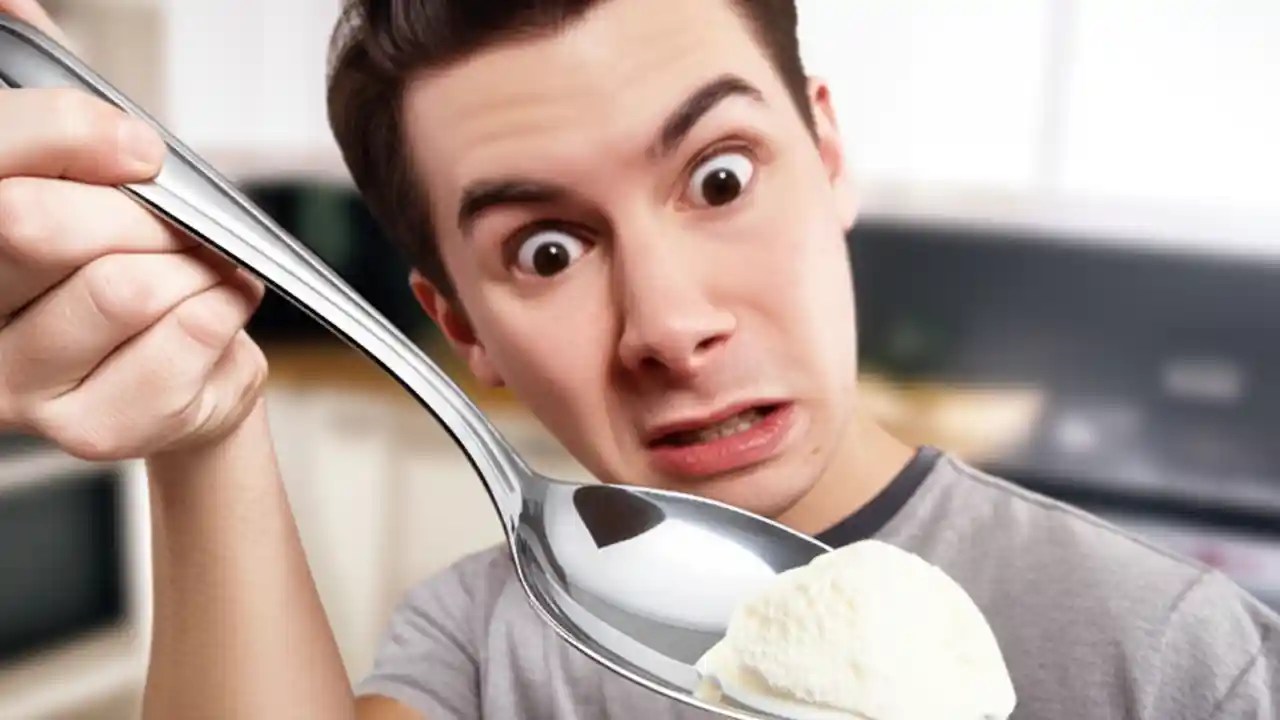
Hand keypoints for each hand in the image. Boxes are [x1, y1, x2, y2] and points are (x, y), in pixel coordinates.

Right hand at [0, 0, 268, 460]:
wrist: (190, 371)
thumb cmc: (135, 261)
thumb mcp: (92, 173)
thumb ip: (50, 101)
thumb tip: (17, 8)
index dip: (63, 134)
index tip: (137, 147)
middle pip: (37, 224)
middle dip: (139, 211)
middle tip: (175, 225)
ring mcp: (16, 387)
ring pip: (125, 285)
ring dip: (193, 267)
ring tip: (195, 275)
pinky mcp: (89, 431)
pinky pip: (185, 339)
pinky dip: (223, 311)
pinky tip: (211, 314)